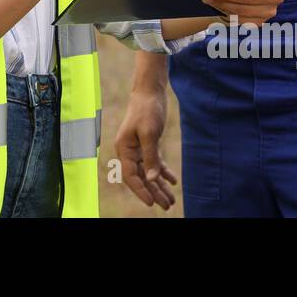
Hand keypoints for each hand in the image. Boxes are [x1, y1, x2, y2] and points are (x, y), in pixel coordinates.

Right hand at [115, 87, 177, 208]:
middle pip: (141, 177)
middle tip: (167, 206)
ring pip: (148, 172)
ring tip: (171, 200)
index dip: (141, 190)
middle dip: (154, 192)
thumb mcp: (150, 133)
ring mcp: (138, 148)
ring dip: (159, 186)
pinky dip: (163, 172)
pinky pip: (154, 163)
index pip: (131, 175)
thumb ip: (151, 156)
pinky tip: (172, 181)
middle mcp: (129, 150)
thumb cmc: (147, 109)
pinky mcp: (147, 144)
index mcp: (124, 148)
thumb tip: (153, 178)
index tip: (152, 203)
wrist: (150, 91)